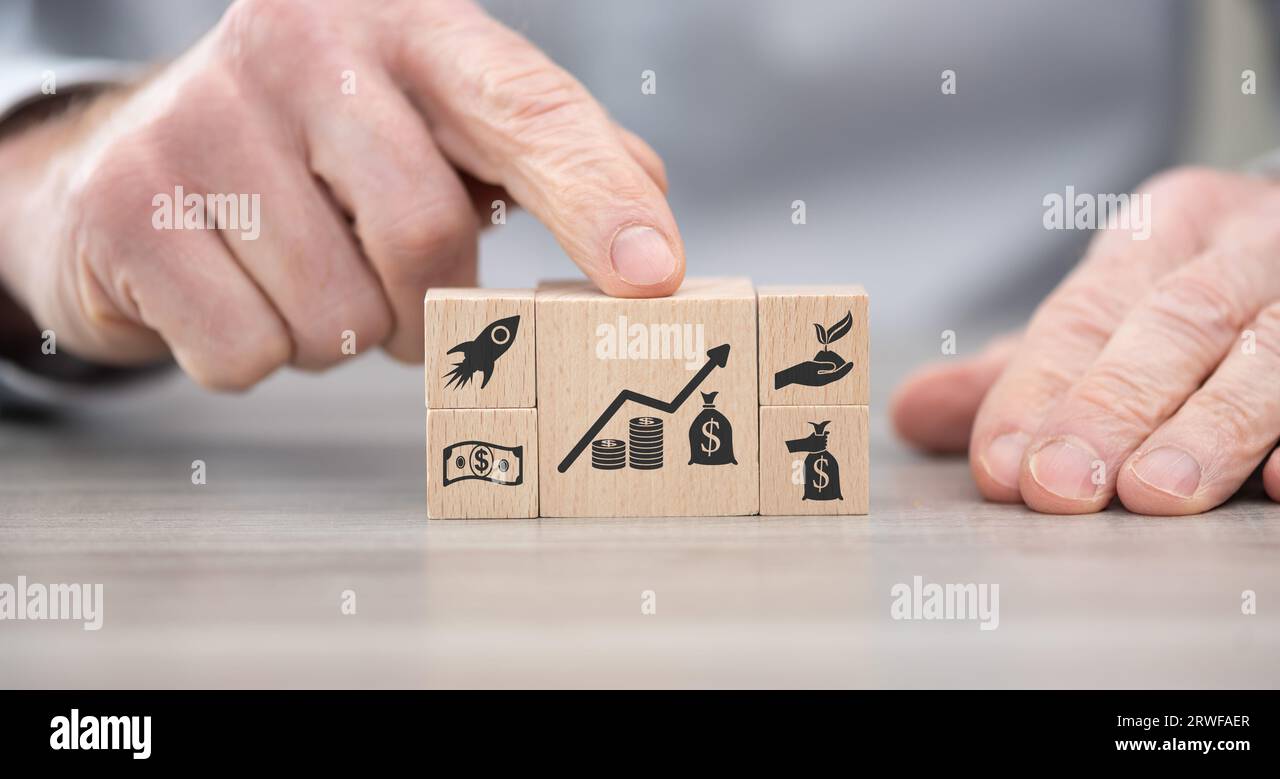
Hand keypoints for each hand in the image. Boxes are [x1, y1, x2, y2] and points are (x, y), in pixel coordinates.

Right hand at [0, 0, 680, 389]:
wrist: (140, 153)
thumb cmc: (326, 149)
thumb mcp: (439, 124)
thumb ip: (542, 153)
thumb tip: (648, 208)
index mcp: (406, 22)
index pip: (525, 110)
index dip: (596, 197)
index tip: (651, 278)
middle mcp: (299, 45)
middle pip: (424, 234)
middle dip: (426, 305)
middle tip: (405, 300)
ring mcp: (199, 119)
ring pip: (335, 317)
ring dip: (343, 335)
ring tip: (307, 277)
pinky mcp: (127, 206)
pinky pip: (247, 355)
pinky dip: (261, 356)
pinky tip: (240, 292)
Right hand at [774, 349, 854, 388]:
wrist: (789, 376)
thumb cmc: (798, 370)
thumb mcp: (811, 365)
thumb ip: (823, 365)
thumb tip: (835, 366)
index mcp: (823, 380)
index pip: (837, 374)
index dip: (845, 369)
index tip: (852, 363)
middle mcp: (824, 379)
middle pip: (835, 368)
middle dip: (833, 359)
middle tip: (827, 353)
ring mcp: (821, 377)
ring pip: (830, 366)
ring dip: (827, 358)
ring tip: (820, 355)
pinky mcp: (818, 374)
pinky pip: (825, 366)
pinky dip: (822, 360)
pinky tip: (818, 356)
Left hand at [893, 167, 1279, 514]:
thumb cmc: (1203, 292)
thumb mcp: (1111, 311)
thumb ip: (1019, 371)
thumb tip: (911, 412)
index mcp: (1166, 230)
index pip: (1088, 310)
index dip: (1040, 388)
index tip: (1001, 466)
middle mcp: (1248, 247)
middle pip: (1177, 322)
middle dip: (1113, 408)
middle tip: (1061, 487)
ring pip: (1275, 350)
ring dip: (1212, 428)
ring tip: (1154, 493)